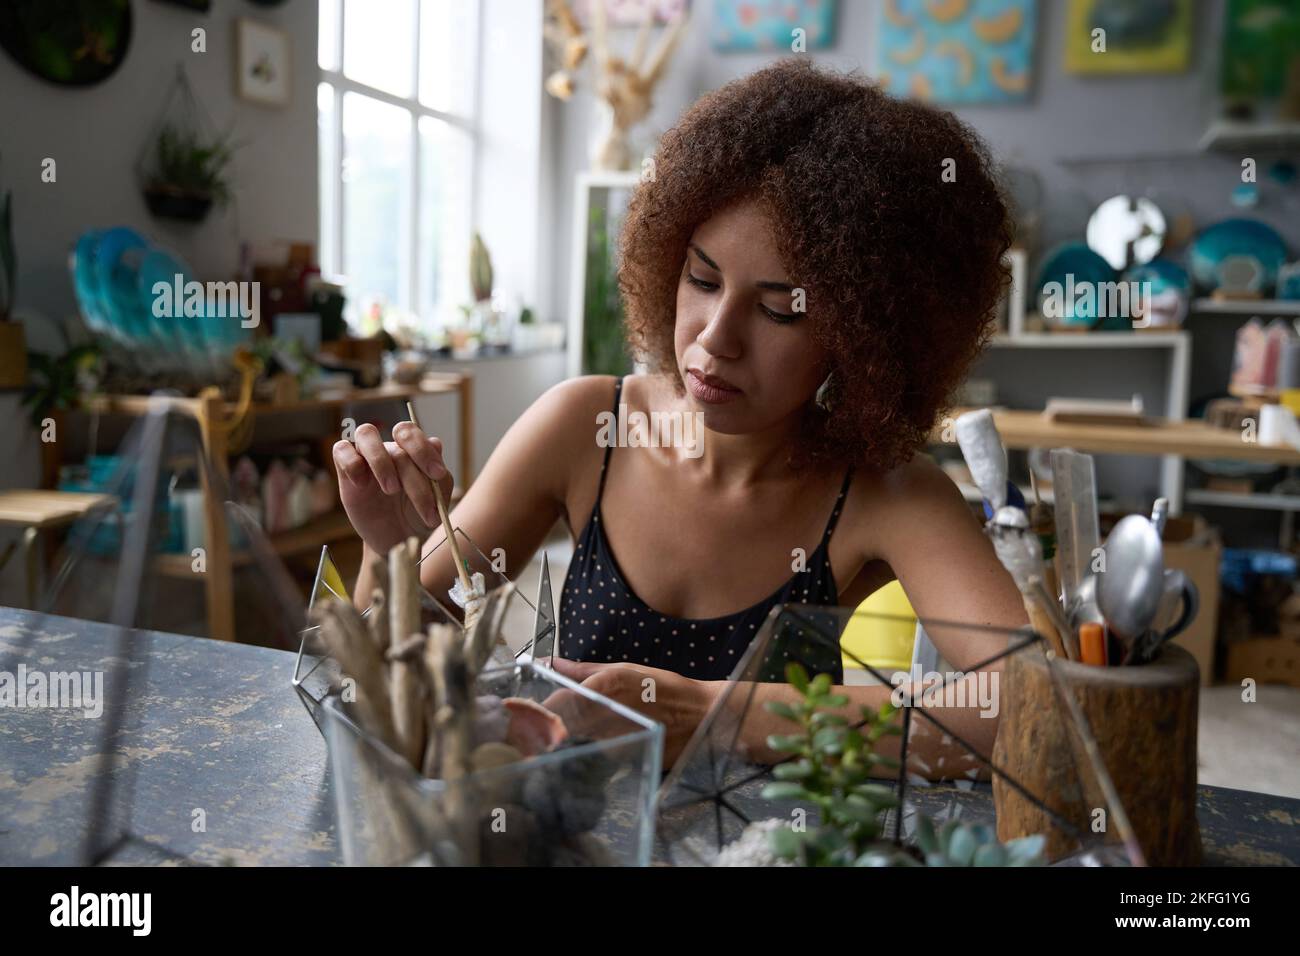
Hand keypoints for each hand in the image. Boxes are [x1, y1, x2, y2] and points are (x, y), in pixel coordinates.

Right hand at [332, 421, 453, 554]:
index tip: (437, 474)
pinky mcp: (346, 471)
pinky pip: (341, 450)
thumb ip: (439, 476)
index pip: (412, 433)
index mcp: (413, 452)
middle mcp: (391, 449)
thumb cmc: (417, 517)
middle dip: (409, 471)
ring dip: (381, 462)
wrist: (397, 540)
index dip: (423, 449)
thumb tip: (435, 443)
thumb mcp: (435, 501)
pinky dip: (352, 464)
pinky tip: (362, 485)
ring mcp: (367, 457)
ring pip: (366, 434)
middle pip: (396, 441)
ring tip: (391, 490)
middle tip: (417, 493)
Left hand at [544, 658, 718, 767]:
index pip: (555, 704)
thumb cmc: (662, 688)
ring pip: (577, 746)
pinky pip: (596, 759)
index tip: (528, 715)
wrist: (700, 716)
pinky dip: (590, 756)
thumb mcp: (623, 670)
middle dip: (548, 731)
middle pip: (561, 729)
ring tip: (567, 741)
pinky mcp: (625, 760)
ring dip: (568, 744)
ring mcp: (615, 740)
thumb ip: (583, 670)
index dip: (539, 712)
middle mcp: (607, 714)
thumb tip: (552, 663)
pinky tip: (594, 751)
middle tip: (540, 733)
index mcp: (604, 687)